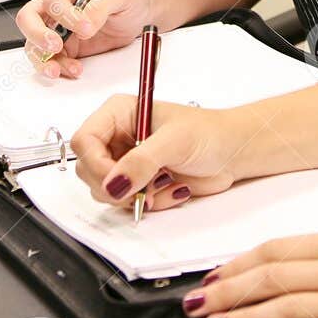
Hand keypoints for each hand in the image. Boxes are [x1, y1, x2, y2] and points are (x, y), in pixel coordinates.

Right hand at [14, 0, 154, 78]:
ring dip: (43, 58)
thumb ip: (101, 5)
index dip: (65, 15)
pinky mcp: (64, 47)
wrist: (137, 15)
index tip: (86, 28)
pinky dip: (58, 67)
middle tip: (55, 47)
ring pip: (34, 43)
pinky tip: (73, 70)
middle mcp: (56, 6)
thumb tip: (85, 24)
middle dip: (37, 35)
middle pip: (28, 18)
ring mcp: (57, 27)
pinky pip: (51, 59)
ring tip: (60, 69)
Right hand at [70, 95, 243, 208]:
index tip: (118, 181)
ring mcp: (127, 162)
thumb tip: (114, 184)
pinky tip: (173, 188)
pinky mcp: (139, 183)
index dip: (96, 165)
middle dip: (117, 186)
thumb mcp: (174, 142)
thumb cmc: (210, 133)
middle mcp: (118, 137)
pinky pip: (128, 203)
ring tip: (164, 184)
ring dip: (137, 196)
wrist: (233, 152)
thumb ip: (141, 162)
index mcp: (119, 114)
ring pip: (106, 191)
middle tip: (142, 189)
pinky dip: (152, 203)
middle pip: (88, 170)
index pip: (84, 141)